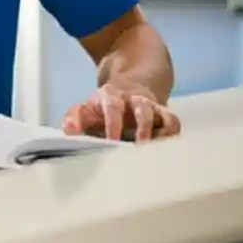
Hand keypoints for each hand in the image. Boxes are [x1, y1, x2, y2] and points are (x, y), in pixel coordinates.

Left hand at [61, 82, 181, 141]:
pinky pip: (173, 124)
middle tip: (137, 150)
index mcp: (111, 97)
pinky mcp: (164, 115)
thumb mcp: (85, 108)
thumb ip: (73, 119)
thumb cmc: (103, 107)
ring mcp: (151, 107)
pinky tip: (162, 151)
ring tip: (153, 154)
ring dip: (160, 135)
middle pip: (141, 109)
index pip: (113, 106)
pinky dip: (171, 135)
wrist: (130, 87)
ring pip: (163, 116)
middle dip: (142, 129)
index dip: (113, 123)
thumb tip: (69, 133)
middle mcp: (134, 100)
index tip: (110, 141)